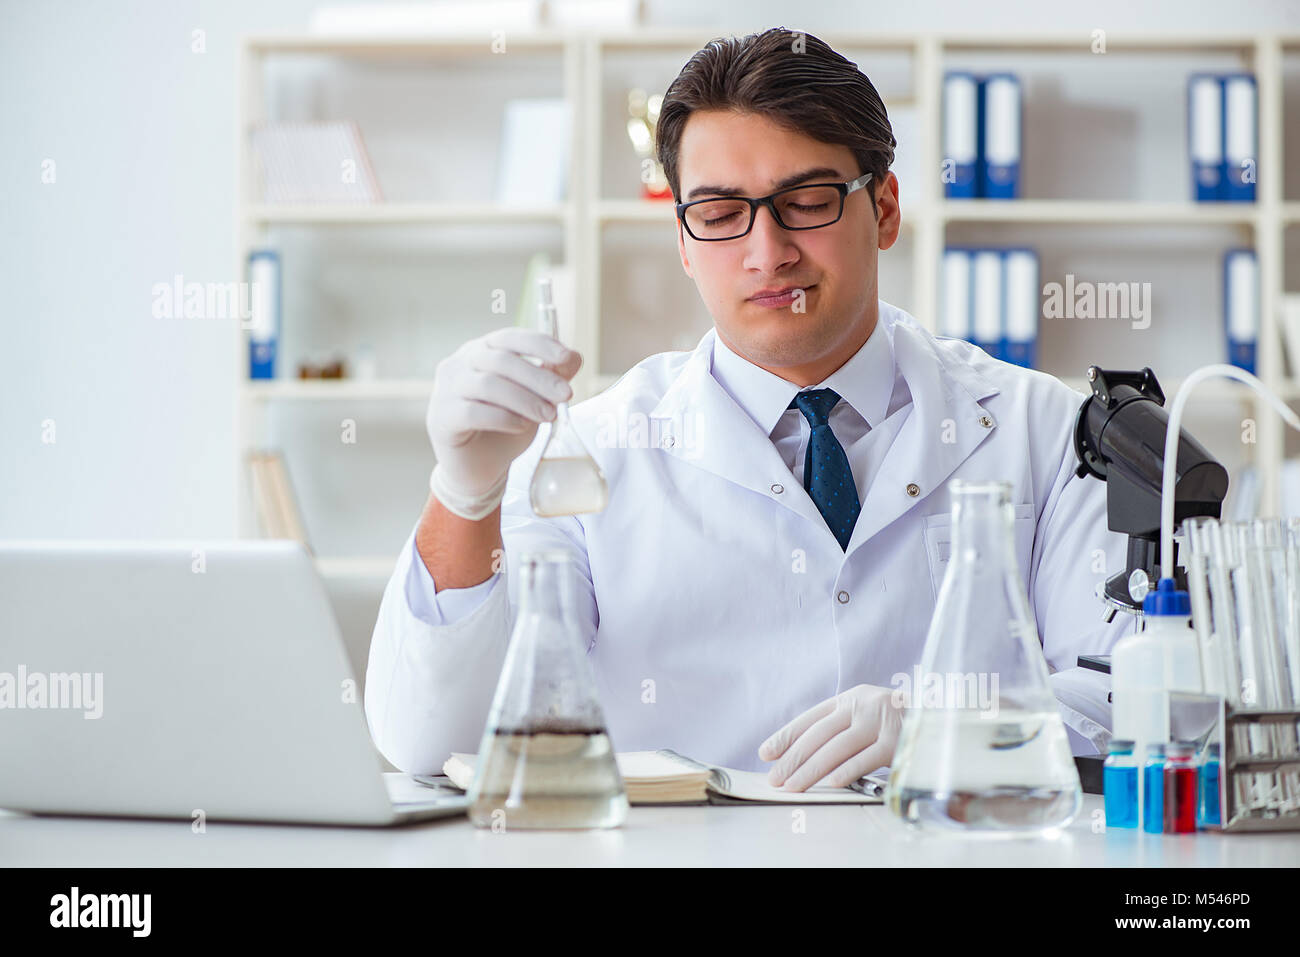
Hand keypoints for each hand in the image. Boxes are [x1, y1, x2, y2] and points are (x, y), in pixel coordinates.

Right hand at [427, 327, 581, 517]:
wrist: (479, 468)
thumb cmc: (505, 427)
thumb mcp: (534, 399)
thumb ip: (550, 377)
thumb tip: (574, 357)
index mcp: (481, 351)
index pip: (509, 337)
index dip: (539, 344)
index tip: (567, 358)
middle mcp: (459, 364)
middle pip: (501, 360)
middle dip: (539, 377)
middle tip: (566, 395)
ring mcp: (445, 390)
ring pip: (488, 385)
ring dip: (525, 399)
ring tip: (548, 415)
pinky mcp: (441, 418)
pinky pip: (472, 412)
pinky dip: (503, 418)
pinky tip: (521, 426)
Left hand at [758, 683, 902, 790]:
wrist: (945, 718)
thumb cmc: (899, 724)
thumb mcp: (867, 716)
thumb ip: (841, 729)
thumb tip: (802, 756)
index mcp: (850, 698)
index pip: (810, 718)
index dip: (786, 735)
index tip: (766, 753)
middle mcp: (862, 704)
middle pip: (819, 734)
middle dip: (793, 758)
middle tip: (775, 778)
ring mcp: (880, 721)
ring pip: (836, 747)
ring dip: (811, 770)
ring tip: (793, 785)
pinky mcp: (897, 740)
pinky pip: (865, 759)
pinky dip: (846, 771)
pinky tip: (828, 783)